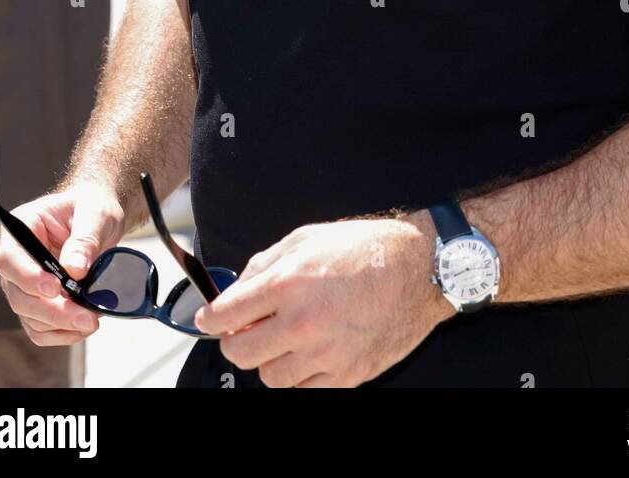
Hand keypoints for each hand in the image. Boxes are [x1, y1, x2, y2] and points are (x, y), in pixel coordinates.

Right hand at [0, 183, 124, 346]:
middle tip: (86, 317)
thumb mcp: (96, 214)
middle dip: (52, 310)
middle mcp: (15, 258)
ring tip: (91, 320)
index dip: (28, 277)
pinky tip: (81, 328)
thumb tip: (74, 270)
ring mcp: (22, 283)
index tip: (56, 288)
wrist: (98, 219)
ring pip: (28, 316)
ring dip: (59, 325)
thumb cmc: (92, 208)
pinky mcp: (36, 302)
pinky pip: (39, 328)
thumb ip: (85, 240)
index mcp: (22, 227)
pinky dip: (60, 333)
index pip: (10, 258)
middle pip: (18, 294)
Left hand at [193, 210, 453, 387]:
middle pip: (240, 353)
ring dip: (269, 360)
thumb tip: (236, 290)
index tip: (209, 321)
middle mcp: (303, 322)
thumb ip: (265, 264)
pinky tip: (308, 354)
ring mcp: (326, 354)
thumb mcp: (306, 237)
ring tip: (285, 339)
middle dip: (236, 340)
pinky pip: (304, 391)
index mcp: (288, 283)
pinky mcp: (348, 375)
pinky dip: (299, 377)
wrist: (419, 268)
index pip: (226, 315)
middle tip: (247, 329)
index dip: (210, 319)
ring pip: (270, 378)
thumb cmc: (365, 249)